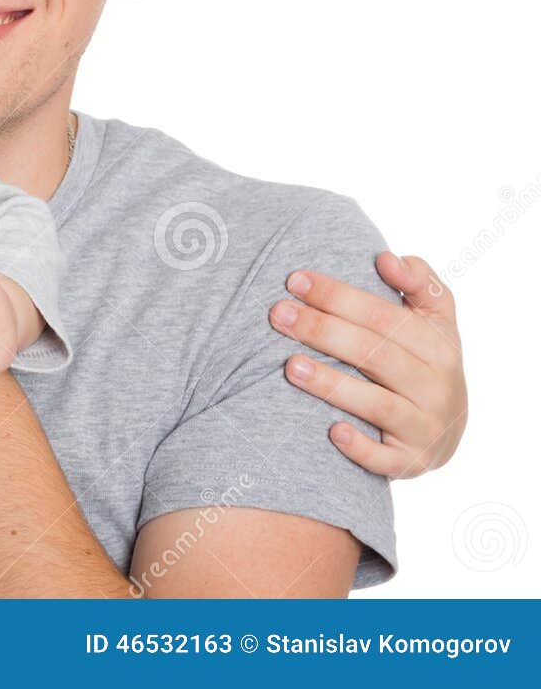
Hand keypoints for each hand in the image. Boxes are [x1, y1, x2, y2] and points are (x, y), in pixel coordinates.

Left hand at [271, 252, 466, 477]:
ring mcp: (426, 427)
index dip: (340, 295)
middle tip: (278, 314)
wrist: (443, 431)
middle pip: (376, 354)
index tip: (296, 279)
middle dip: (323, 330)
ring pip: (378, 404)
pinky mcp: (412, 463)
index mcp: (441, 346)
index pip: (385, 315)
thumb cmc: (424, 362)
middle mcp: (438, 387)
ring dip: (333, 385)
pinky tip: (331, 431)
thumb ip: (419, 283)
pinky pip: (386, 460)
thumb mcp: (434, 321)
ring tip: (290, 365)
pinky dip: (360, 447)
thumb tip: (389, 258)